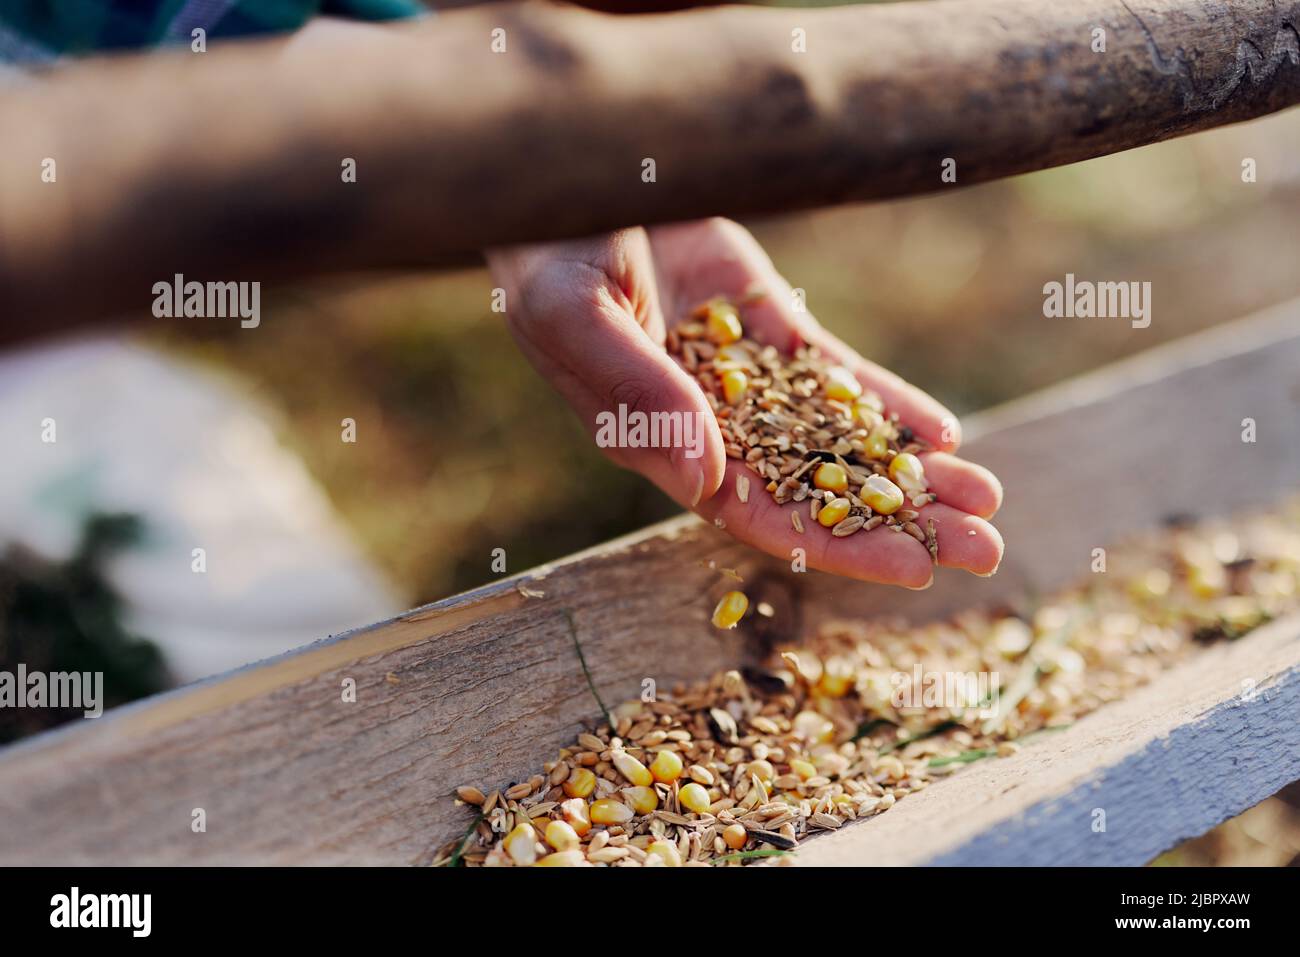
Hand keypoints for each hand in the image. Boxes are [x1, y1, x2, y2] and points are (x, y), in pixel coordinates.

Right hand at [487, 218, 1002, 587]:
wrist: (573, 167)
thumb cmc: (547, 244)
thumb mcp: (573, 312)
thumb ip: (635, 394)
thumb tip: (709, 480)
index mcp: (654, 439)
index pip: (753, 511)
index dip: (833, 544)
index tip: (910, 567)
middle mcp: (704, 421)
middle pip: (812, 489)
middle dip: (898, 521)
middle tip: (983, 548)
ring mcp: (740, 373)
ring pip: (835, 436)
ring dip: (908, 471)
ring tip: (987, 497)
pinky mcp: (765, 322)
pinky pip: (833, 374)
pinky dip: (885, 403)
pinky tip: (943, 433)